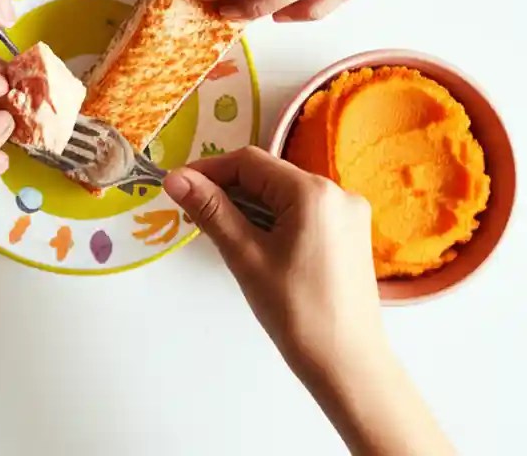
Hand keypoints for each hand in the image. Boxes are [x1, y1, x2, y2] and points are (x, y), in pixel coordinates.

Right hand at [163, 147, 452, 455]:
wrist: (347, 364)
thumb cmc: (296, 313)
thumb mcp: (246, 258)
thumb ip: (212, 211)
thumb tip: (175, 178)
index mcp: (314, 192)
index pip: (250, 162)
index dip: (209, 170)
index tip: (178, 187)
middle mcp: (338, 193)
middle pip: (270, 176)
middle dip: (229, 190)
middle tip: (194, 215)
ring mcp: (349, 213)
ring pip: (285, 195)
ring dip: (251, 207)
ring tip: (223, 235)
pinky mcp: (351, 234)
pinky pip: (304, 213)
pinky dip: (275, 220)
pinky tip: (256, 245)